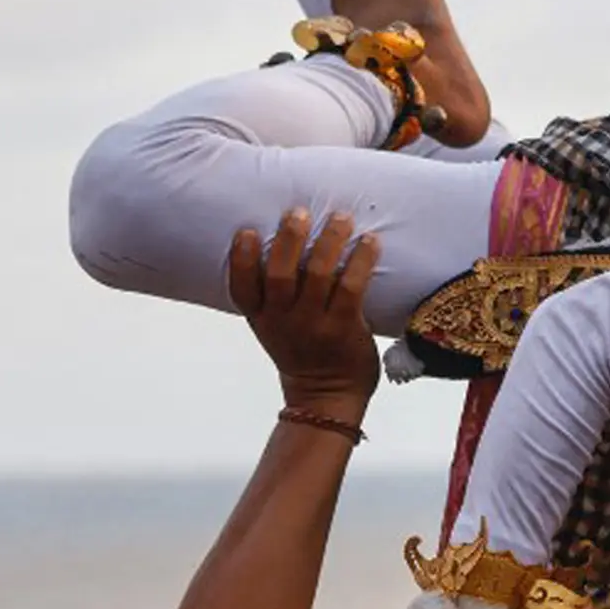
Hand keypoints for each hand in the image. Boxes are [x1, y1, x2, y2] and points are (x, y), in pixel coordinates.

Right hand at [228, 211, 380, 417]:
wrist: (328, 396)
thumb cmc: (304, 354)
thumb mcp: (275, 329)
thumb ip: (275, 297)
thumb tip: (289, 245)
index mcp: (262, 319)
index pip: (241, 288)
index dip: (240, 259)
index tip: (245, 232)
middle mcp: (284, 320)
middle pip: (279, 274)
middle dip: (289, 239)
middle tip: (299, 212)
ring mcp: (314, 324)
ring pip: (317, 274)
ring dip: (330, 241)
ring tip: (341, 217)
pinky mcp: (344, 326)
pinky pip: (350, 286)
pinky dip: (360, 261)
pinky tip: (369, 242)